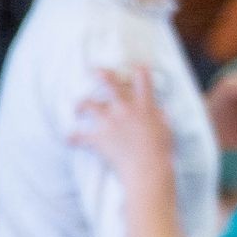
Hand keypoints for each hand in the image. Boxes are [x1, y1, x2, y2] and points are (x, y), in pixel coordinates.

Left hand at [71, 65, 175, 185]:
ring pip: (88, 104)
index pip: (143, 79)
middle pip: (109, 83)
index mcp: (144, 105)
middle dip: (100, 74)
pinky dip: (73, 138)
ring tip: (78, 109)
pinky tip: (68, 139)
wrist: (147, 169)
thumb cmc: (161, 151)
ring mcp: (110, 122)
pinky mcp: (98, 138)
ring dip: (80, 105)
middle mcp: (125, 108)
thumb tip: (160, 110)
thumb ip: (161, 116)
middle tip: (93, 71)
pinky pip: (79, 136)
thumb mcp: (167, 129)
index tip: (135, 67)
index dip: (139, 70)